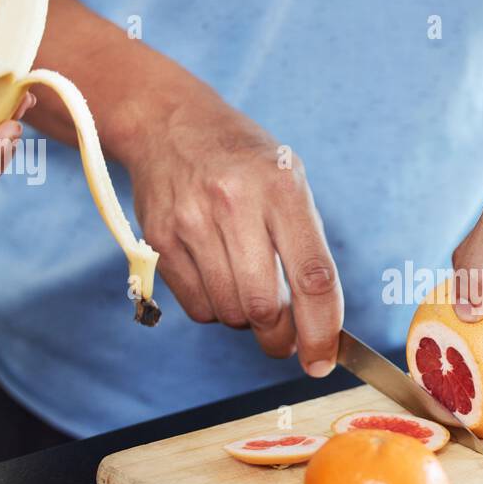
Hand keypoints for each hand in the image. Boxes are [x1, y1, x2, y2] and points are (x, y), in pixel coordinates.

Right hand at [120, 76, 342, 375]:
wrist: (168, 124)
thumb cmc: (244, 161)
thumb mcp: (289, 182)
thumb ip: (307, 247)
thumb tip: (318, 323)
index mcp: (282, 189)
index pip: (312, 276)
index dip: (322, 329)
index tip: (322, 359)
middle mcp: (235, 204)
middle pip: (266, 306)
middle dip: (281, 338)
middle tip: (286, 341)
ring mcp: (192, 223)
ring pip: (231, 313)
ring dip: (248, 320)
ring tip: (249, 290)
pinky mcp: (160, 241)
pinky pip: (198, 308)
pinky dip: (216, 309)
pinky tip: (219, 279)